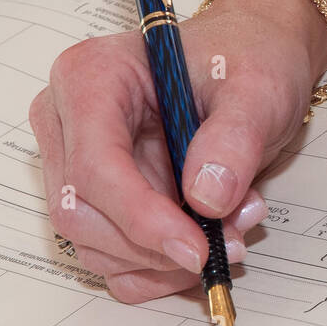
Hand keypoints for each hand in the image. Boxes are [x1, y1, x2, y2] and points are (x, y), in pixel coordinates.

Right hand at [29, 0, 319, 301]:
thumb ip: (233, 139)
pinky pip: (113, 257)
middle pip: (81, 213)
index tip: (197, 249)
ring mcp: (77, 163)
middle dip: (156, 244)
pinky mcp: (98, 198)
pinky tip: (210, 238)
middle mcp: (69, 122)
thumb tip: (206, 198)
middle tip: (231, 239)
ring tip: (235, 223)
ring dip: (165, 258)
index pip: (94, 167)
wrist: (253, 64)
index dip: (142, 218)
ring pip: (94, 244)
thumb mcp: (257, 89)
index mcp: (91, 78)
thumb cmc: (247, 58)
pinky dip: (160, 267)